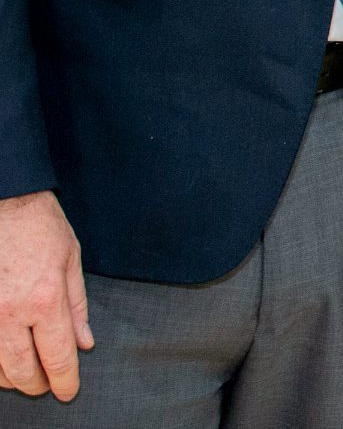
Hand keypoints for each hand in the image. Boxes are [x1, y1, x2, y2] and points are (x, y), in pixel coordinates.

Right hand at [0, 191, 91, 399]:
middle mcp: (9, 312)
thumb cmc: (38, 225)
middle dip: (37, 384)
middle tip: (47, 386)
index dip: (65, 380)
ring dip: (10, 378)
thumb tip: (85, 343)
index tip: (68, 392)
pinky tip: (1, 361)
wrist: (2, 200)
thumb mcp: (70, 259)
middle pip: (22, 369)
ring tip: (25, 376)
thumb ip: (77, 306)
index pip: (58, 355)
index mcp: (44, 299)